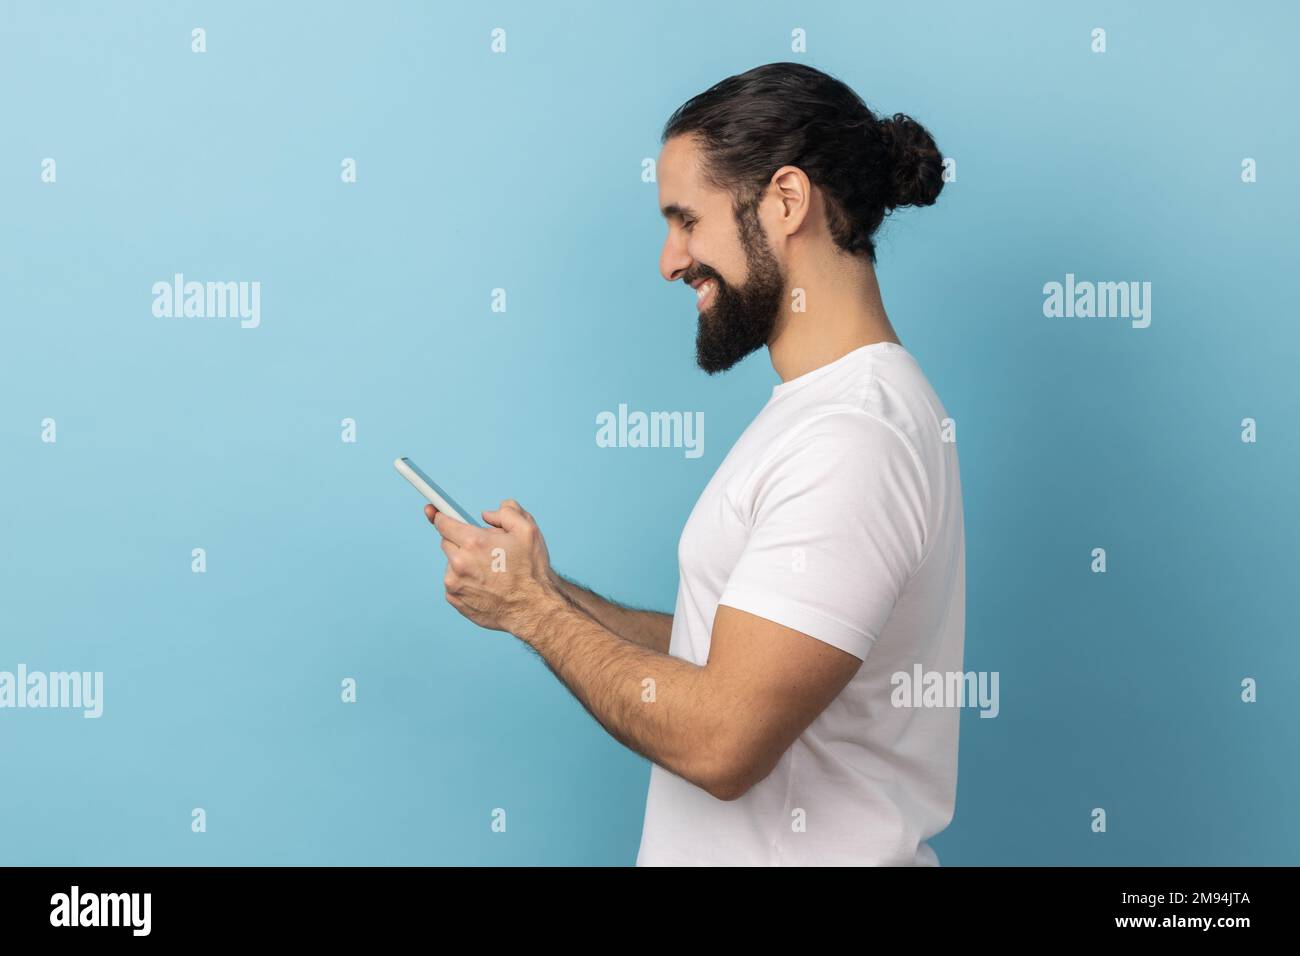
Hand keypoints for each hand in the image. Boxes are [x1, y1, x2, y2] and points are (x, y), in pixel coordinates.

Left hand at [425, 498, 563, 639]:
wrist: (533, 608)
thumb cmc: (531, 571)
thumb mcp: (527, 530)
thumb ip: (506, 512)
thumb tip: (488, 515)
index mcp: (473, 542)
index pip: (443, 523)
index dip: (440, 515)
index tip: (434, 512)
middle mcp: (459, 563)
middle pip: (446, 542)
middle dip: (462, 541)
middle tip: (485, 549)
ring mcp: (454, 584)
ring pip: (451, 564)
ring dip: (464, 563)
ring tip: (489, 572)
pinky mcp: (454, 600)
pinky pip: (453, 583)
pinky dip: (464, 581)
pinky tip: (485, 585)